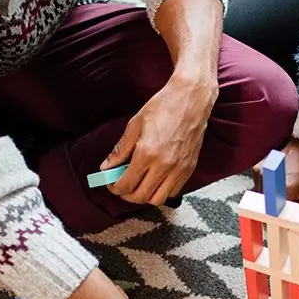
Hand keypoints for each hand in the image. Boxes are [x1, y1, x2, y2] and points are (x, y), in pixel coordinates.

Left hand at [104, 71, 216, 205]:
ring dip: (145, 196)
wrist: (191, 99)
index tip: (111, 183)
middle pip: (140, 196)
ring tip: (139, 184)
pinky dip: (161, 191)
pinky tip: (155, 179)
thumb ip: (120, 150)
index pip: (126, 184)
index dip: (114, 187)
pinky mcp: (189, 168)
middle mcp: (164, 165)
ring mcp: (179, 169)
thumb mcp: (135, 125)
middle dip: (127, 194)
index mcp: (147, 153)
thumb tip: (106, 167)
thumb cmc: (163, 107)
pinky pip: (173, 191)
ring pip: (158, 199)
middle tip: (122, 185)